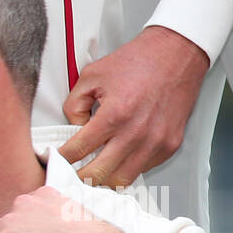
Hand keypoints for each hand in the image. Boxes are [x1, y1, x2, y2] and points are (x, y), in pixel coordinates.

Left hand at [58, 26, 209, 188]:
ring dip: (103, 179)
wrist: (178, 52)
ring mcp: (155, 142)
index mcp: (114, 114)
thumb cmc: (139, 60)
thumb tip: (71, 131)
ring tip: (92, 171)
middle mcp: (136, 133)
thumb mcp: (92, 75)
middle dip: (77, 178)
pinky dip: (126, 168)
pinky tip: (118, 158)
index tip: (53, 162)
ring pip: (120, 181)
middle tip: (69, 174)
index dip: (60, 160)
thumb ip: (73, 105)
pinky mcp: (170, 145)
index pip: (77, 151)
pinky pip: (142, 170)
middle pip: (97, 175)